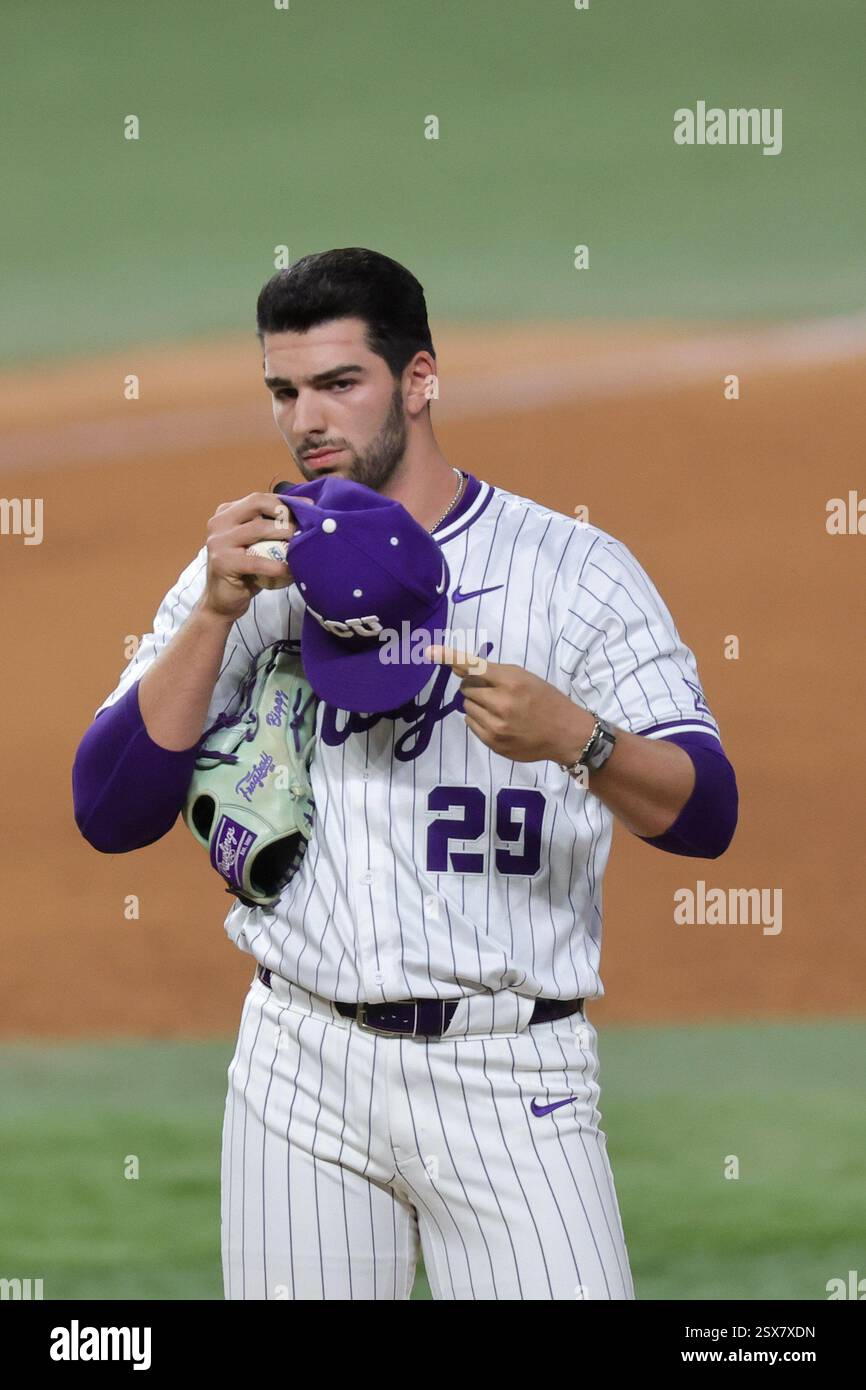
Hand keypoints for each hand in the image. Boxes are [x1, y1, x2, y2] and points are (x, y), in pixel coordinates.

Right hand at [201, 491, 312, 621]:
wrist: (221, 601)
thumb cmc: (244, 572)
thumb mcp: (255, 544)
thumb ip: (269, 528)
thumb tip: (304, 514)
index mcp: (226, 513)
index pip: (259, 499)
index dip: (285, 501)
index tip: (308, 507)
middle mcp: (219, 523)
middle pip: (256, 504)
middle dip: (284, 513)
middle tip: (303, 527)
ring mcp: (218, 542)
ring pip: (258, 528)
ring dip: (284, 535)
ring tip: (300, 546)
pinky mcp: (223, 563)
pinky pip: (257, 561)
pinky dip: (277, 566)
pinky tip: (289, 571)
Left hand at [425, 646, 594, 763]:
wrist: (566, 733)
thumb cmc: (546, 700)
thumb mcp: (525, 678)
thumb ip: (493, 673)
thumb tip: (458, 669)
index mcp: (512, 682)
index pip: (474, 666)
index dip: (450, 658)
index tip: (429, 652)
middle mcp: (501, 703)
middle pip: (466, 688)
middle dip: (476, 687)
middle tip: (494, 692)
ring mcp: (496, 726)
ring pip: (466, 706)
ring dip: (477, 703)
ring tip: (499, 708)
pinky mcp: (493, 742)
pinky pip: (470, 723)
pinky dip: (478, 718)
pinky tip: (498, 721)